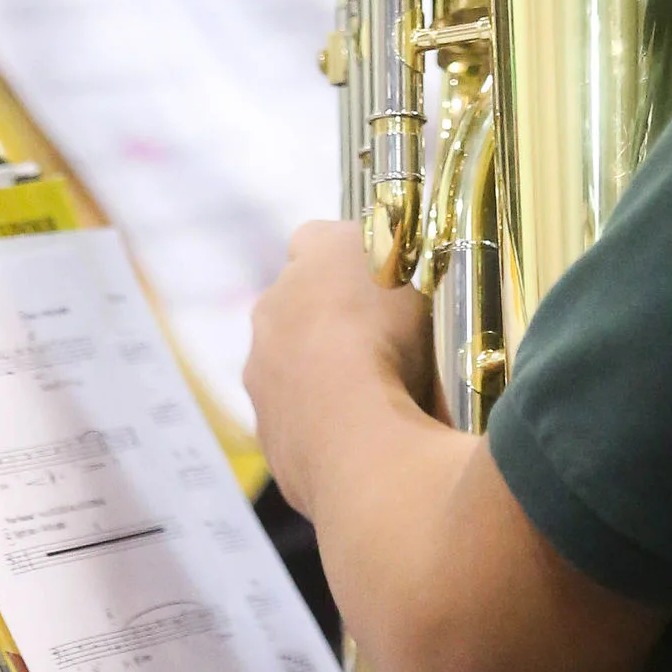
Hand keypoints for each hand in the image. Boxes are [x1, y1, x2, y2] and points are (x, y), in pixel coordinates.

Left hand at [246, 220, 437, 513]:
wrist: (352, 433)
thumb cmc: (389, 336)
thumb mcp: (410, 267)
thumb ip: (392, 250)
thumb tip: (386, 248)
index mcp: (307, 262)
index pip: (317, 237)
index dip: (347, 255)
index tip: (380, 277)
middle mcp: (271, 309)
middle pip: (297, 302)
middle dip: (328, 316)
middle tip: (379, 340)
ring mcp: (260, 374)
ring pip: (288, 362)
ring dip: (318, 371)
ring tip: (371, 394)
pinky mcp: (267, 432)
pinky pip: (294, 417)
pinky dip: (318, 421)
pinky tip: (357, 434)